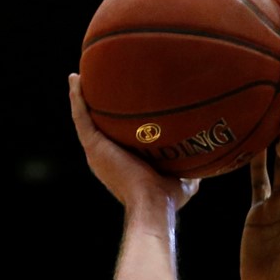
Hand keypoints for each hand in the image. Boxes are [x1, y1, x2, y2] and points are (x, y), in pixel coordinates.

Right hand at [68, 74, 198, 210]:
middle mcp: (105, 156)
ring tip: (78, 76)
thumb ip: (188, 167)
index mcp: (121, 162)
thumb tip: (204, 158)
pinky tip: (75, 79)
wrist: (154, 202)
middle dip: (94, 106)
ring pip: (84, 118)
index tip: (120, 101)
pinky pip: (81, 117)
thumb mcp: (182, 178)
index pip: (115, 137)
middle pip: (97, 125)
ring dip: (80, 96)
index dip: (115, 121)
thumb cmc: (167, 197)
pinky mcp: (93, 146)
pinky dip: (76, 98)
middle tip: (95, 82)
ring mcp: (97, 151)